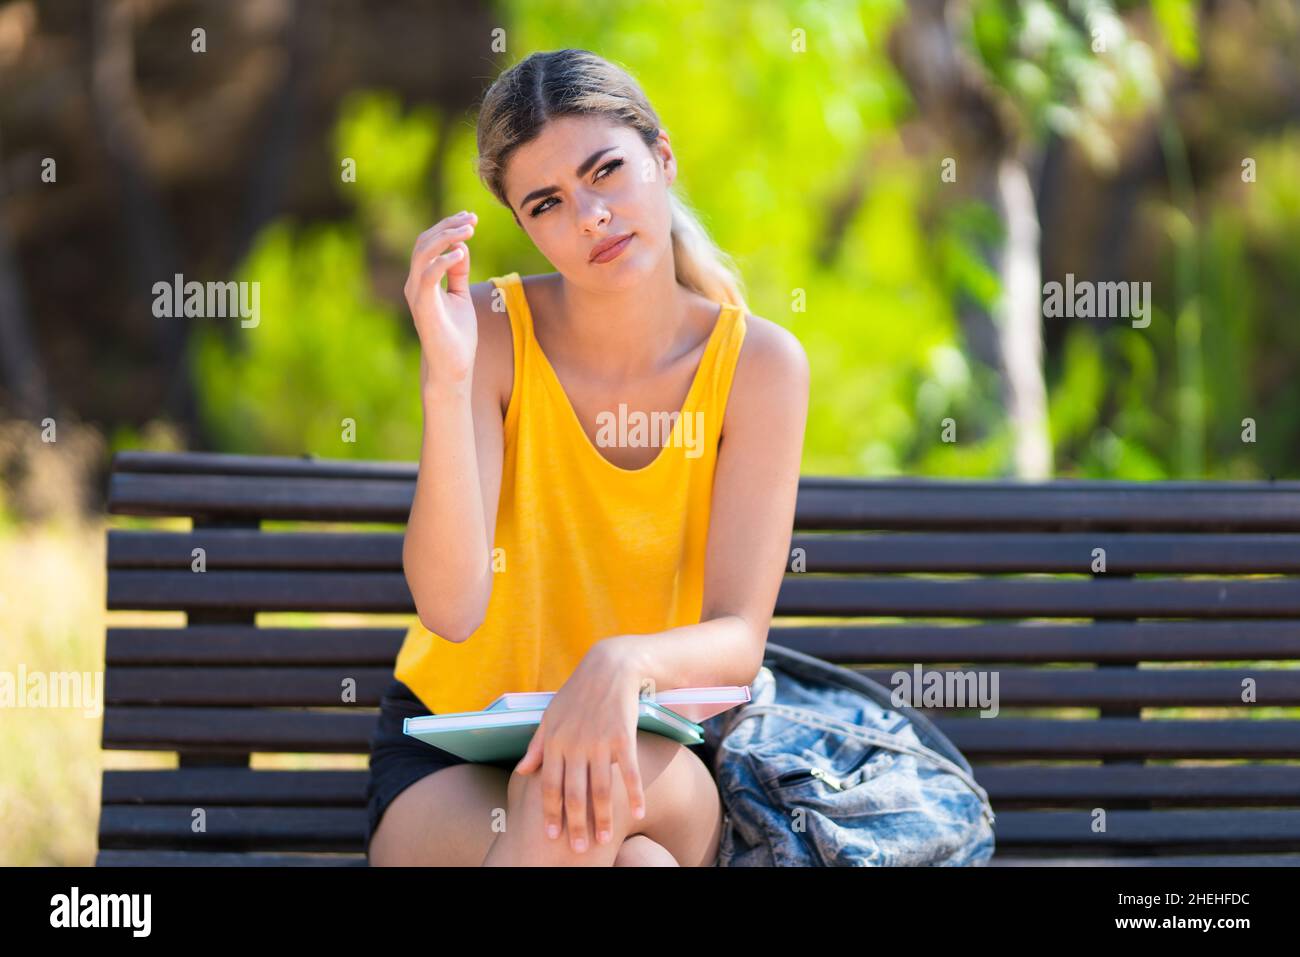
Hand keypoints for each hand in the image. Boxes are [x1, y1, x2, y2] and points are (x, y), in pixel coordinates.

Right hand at [404, 211, 477, 384]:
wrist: (453, 367)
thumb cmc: (457, 334)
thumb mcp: (461, 295)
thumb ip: (459, 272)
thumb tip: (462, 247)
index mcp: (422, 279)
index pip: (429, 243)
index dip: (448, 227)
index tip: (471, 219)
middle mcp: (415, 283)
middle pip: (424, 242)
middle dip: (448, 226)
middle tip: (472, 219)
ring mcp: (416, 293)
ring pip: (423, 253)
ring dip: (446, 237)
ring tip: (469, 230)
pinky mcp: (423, 306)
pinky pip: (428, 275)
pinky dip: (444, 260)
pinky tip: (461, 252)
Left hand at [513, 640, 647, 852]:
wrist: (610, 667)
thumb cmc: (577, 693)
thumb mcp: (550, 716)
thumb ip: (537, 746)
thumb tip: (521, 770)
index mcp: (555, 742)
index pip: (550, 786)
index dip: (551, 813)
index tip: (552, 837)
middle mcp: (576, 745)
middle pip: (575, 794)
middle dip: (576, 825)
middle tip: (579, 849)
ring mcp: (601, 742)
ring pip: (601, 789)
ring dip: (604, 817)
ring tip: (604, 839)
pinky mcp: (624, 737)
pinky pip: (630, 772)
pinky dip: (634, 794)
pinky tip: (638, 813)